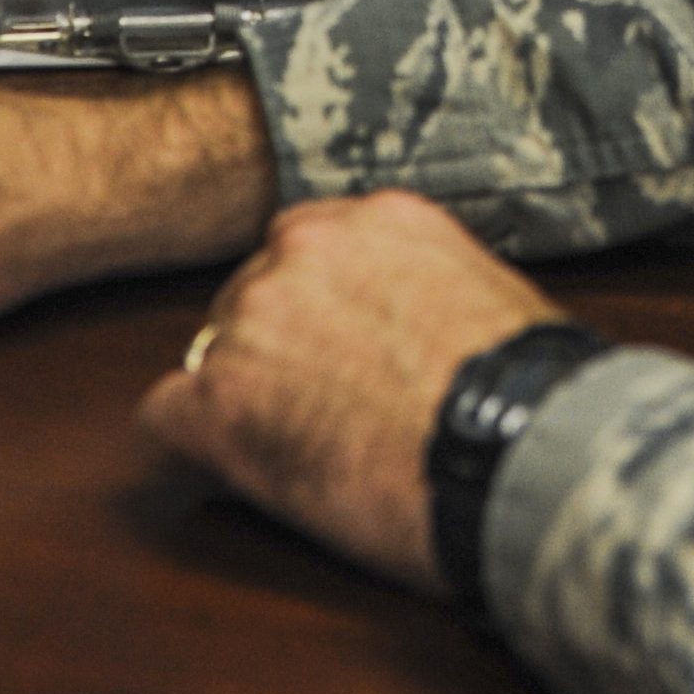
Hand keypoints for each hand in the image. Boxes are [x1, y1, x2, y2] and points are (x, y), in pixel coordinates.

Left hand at [140, 191, 561, 590]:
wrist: (517, 452)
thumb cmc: (529, 393)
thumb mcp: (492, 293)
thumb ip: (427, 283)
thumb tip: (419, 322)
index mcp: (375, 219)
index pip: (311, 249)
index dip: (323, 309)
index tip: (343, 347)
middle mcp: (303, 251)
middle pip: (255, 296)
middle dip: (280, 350)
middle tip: (326, 408)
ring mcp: (252, 323)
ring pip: (213, 353)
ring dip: (245, 397)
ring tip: (300, 450)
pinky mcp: (220, 402)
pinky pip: (163, 418)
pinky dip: (188, 451)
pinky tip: (223, 474)